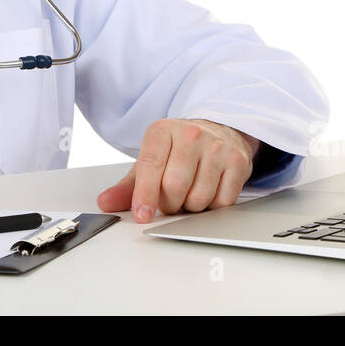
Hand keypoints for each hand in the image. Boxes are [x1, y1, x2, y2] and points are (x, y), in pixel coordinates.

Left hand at [96, 118, 261, 222]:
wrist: (217, 130)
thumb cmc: (179, 149)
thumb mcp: (151, 160)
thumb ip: (128, 185)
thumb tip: (106, 203)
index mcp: (162, 130)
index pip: (150, 165)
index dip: (145, 195)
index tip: (142, 215)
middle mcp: (191, 134)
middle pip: (174, 187)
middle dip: (168, 204)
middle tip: (169, 200)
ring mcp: (217, 147)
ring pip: (198, 198)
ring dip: (190, 207)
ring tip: (189, 192)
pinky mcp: (238, 161)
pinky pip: (222, 202)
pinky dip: (212, 207)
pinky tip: (208, 191)